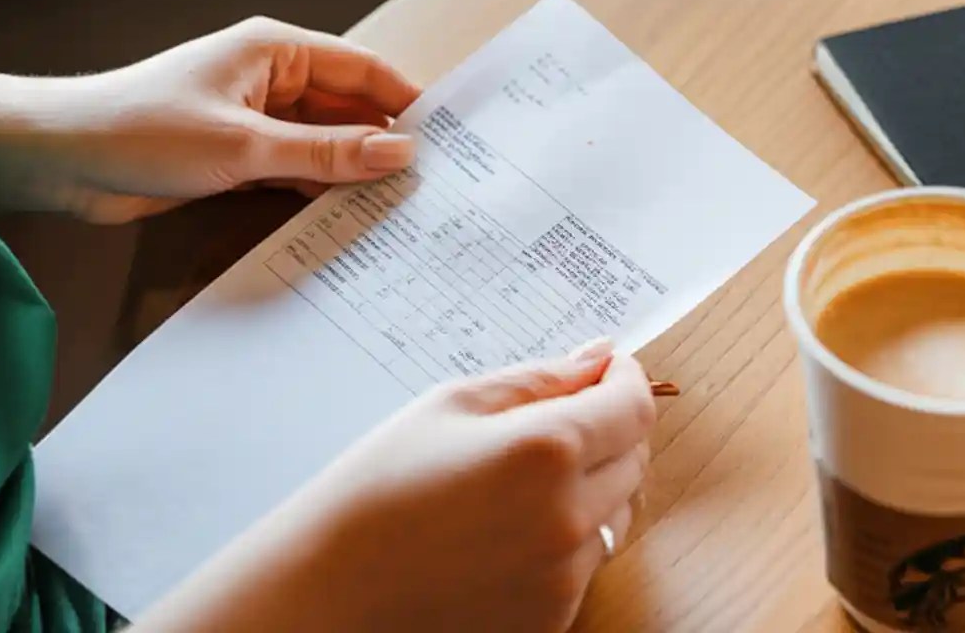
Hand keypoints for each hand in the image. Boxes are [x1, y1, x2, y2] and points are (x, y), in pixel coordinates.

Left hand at [0, 16, 420, 222]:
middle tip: (429, 183)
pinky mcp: (239, 156)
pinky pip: (297, 169)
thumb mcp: (245, 144)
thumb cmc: (143, 130)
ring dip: (352, 171)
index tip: (447, 138)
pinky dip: (320, 188)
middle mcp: (271, 81)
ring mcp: (256, 120)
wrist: (64, 160)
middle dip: (383, 143)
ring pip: (324, 144)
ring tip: (398, 205)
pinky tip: (348, 214)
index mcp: (276, 52)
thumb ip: (325, 152)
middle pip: (347, 110)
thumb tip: (398, 153)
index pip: (361, 71)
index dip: (405, 101)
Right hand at [137, 340, 655, 632]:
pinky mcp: (553, 618)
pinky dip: (568, 536)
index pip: (633, 406)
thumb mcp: (450, 406)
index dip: (626, 378)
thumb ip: (539, 379)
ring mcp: (564, 576)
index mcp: (544, 450)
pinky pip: (587, 561)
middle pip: (635, 456)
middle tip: (557, 417)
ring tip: (518, 480)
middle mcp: (568, 518)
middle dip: (610, 427)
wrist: (329, 590)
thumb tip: (600, 357)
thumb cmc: (376, 491)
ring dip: (592, 483)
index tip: (610, 369)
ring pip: (615, 511)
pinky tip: (508, 528)